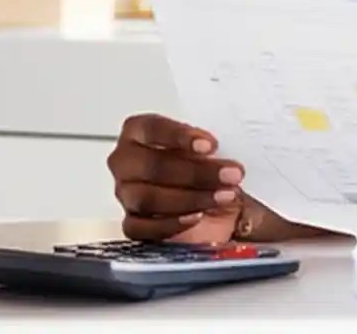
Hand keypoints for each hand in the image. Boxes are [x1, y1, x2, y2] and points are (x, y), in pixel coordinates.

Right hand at [107, 114, 245, 242]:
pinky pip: (142, 228)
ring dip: (191, 198)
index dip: (180, 137)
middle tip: (231, 174)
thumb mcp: (215, 149)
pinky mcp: (132, 224)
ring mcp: (126, 193)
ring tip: (224, 196)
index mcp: (140, 131)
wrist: (215, 200)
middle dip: (196, 172)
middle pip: (152, 166)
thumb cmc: (207, 165)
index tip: (210, 146)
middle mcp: (127, 161)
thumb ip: (212, 147)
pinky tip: (196, 217)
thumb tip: (221, 153)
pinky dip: (171, 223)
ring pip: (148, 198)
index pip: (151, 128)